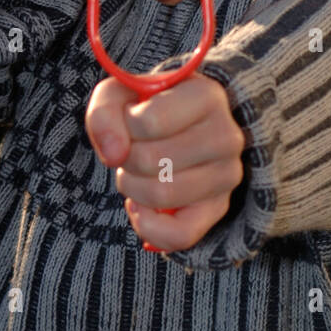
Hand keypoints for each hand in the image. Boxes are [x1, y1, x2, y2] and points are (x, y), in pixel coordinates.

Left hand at [85, 71, 245, 251]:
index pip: (149, 121)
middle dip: (126, 159)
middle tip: (131, 149)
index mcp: (206, 96)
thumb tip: (114, 154)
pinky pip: (179, 235)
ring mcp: (227, 174)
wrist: (180, 126)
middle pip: (151, 161)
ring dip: (132, 187)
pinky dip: (148, 226)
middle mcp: (226, 135)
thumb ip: (104, 113)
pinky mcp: (220, 208)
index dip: (125, 125)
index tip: (132, 119)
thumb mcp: (118, 96)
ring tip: (137, 173)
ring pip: (161, 196)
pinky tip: (140, 207)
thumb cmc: (146, 108)